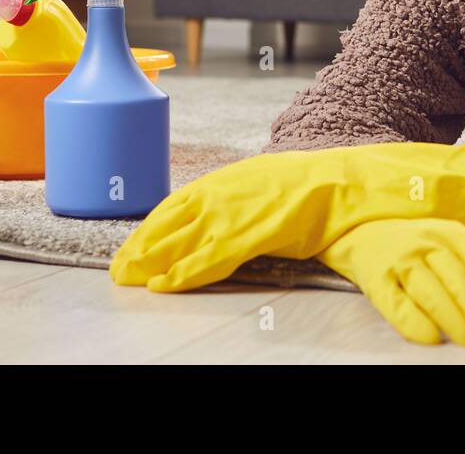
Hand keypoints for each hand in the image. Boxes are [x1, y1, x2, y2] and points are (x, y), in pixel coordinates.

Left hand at [109, 143, 464, 291]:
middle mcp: (226, 190)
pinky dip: (184, 272)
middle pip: (171, 220)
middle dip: (141, 246)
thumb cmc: (314, 187)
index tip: (131, 245)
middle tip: (117, 269)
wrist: (346, 183)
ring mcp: (238, 210)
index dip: (152, 227)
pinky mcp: (254, 231)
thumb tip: (220, 217)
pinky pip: (210, 257)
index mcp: (230, 179)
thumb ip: (241, 199)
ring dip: (153, 260)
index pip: (178, 204)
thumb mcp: (268, 185)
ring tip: (130, 279)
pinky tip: (165, 285)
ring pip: (182, 239)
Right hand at [319, 218, 464, 346]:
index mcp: (451, 233)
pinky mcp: (376, 280)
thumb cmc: (422, 248)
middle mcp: (425, 242)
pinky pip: (397, 305)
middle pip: (457, 280)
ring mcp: (399, 260)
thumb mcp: (452, 247)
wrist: (367, 232)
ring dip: (454, 321)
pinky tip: (432, 338)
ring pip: (431, 293)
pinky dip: (415, 323)